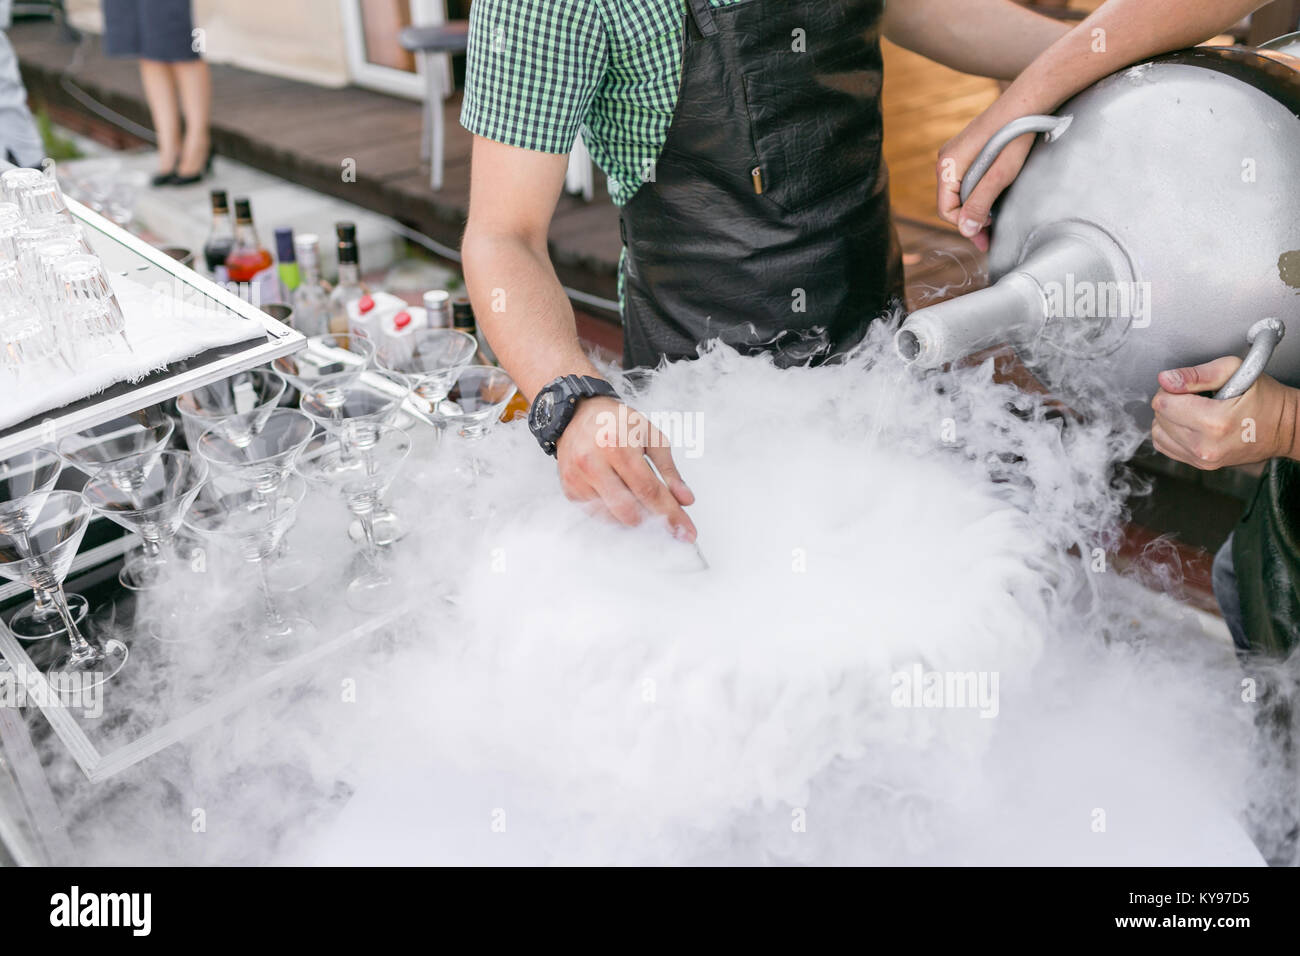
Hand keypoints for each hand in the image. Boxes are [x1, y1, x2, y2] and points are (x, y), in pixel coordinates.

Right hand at [556, 396, 697, 541]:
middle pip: (630, 512)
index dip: (671, 515)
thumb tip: (685, 500)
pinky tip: (618, 492)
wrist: (578, 414)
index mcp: (617, 447)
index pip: (649, 491)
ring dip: (632, 514)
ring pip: (614, 518)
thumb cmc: (618, 422)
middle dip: (652, 518)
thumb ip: (670, 470)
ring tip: (635, 492)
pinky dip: (614, 511)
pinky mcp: (570, 490)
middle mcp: (593, 464)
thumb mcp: (652, 437)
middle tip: (663, 511)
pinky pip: (598, 515)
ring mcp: (578, 479)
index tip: (687, 533)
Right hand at [936, 116, 1033, 252]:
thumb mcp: (1000, 174)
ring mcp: (957, 153)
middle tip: (992, 234)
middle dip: (971, 219)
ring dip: (976, 206)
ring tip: (996, 217)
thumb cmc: (1015, 134)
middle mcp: (947, 159)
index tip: (987, 234)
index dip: (966, 225)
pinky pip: (968, 179)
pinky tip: (996, 195)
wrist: (1028, 101)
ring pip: (960, 192)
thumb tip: (966, 230)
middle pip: (952, 202)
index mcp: (948, 165)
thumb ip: (980, 203)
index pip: (946, 210)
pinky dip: (980, 192)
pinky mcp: (969, 150)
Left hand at [1151, 357, 1299, 469]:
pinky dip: (1171, 433)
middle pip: (1159, 418)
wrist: (1284, 427)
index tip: (1188, 387)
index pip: (1163, 403)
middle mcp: (1205, 445)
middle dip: (1171, 403)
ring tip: (1193, 410)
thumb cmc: (1265, 399)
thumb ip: (1196, 374)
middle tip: (1194, 397)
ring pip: (1159, 434)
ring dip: (1169, 419)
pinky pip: (1166, 447)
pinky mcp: (1201, 465)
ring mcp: (1203, 459)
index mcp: (1214, 422)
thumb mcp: (1235, 371)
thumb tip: (1167, 379)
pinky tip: (1190, 424)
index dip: (1171, 389)